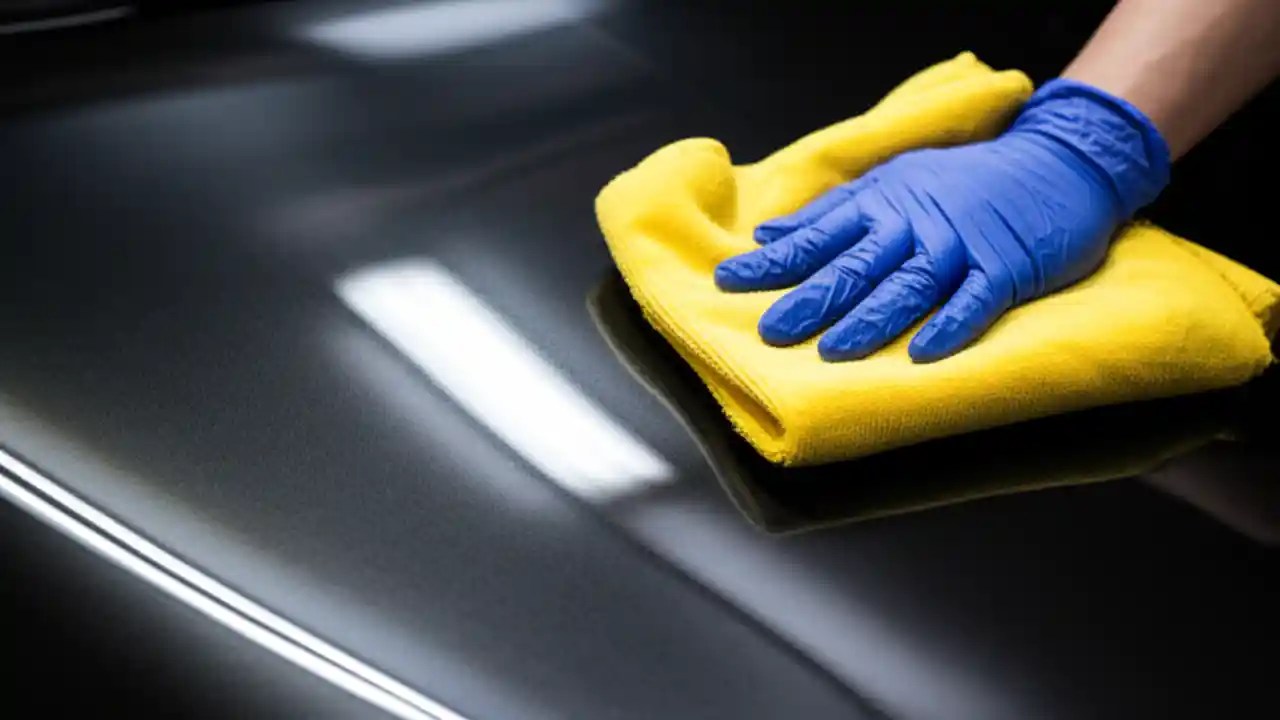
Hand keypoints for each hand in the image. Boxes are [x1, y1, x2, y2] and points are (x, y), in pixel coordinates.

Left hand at [715, 79, 1169, 362]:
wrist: (1057, 162)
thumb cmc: (963, 181)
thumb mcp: (892, 182)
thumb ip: (830, 213)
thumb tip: (768, 235)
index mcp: (883, 203)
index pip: (818, 236)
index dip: (774, 262)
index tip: (728, 282)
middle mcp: (915, 223)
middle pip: (857, 264)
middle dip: (812, 298)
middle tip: (771, 330)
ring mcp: (961, 244)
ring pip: (910, 284)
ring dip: (872, 319)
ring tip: (833, 351)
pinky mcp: (1006, 266)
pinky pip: (977, 299)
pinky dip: (953, 324)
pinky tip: (925, 354)